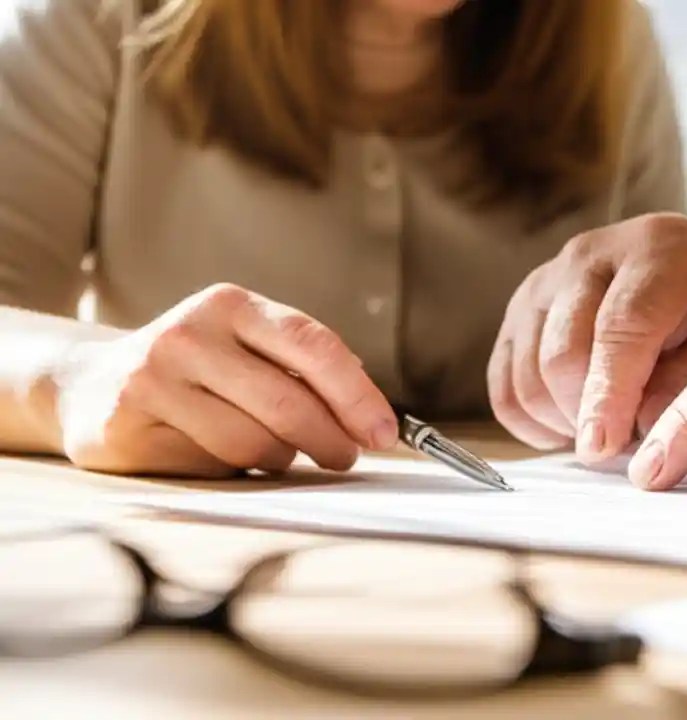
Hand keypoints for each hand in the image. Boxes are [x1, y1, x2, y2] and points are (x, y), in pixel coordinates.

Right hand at [51, 284, 397, 475]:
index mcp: (231, 305)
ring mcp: (152, 378)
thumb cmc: (196, 369)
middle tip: (346, 457)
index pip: (313, 346)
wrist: (90, 383)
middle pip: (288, 402)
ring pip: (253, 443)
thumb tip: (370, 414)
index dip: (357, 395)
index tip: (384, 432)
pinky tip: (219, 456)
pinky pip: (210, 467)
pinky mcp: (127, 425)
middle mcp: (189, 334)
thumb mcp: (245, 346)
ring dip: (281, 460)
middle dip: (332, 439)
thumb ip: (301, 368)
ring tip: (277, 453)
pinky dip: (233, 472)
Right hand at [488, 213, 686, 458]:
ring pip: (528, 372)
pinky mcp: (517, 310)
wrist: (677, 270)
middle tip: (620, 445)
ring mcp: (544, 280)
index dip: (610, 393)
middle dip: (585, 415)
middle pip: (563, 352)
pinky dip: (529, 419)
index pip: (622, 327)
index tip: (604, 447)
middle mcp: (589, 255)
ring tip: (604, 427)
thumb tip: (644, 425)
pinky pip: (503, 382)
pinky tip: (569, 423)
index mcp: (656, 252)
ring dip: (561, 420)